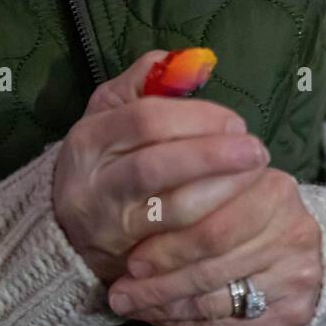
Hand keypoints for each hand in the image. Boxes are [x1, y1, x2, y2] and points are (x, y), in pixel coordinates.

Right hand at [52, 50, 269, 282]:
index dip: (196, 119)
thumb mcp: (113, 111)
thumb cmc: (105, 157)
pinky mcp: (132, 263)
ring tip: (256, 178)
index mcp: (89, 140)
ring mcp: (110, 228)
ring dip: (222, 193)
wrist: (69, 227)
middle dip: (212, 156)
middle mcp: (93, 185)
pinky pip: (181, 248)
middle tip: (256, 150)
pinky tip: (242, 213)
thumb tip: (194, 62)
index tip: (235, 122)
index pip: (145, 122)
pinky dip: (215, 228)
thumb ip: (149, 79)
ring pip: (171, 212)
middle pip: (155, 167)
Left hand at [106, 167, 322, 325]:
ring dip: (165, 309)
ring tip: (131, 307)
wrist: (296, 248)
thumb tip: (137, 207)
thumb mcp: (223, 188)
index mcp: (272, 190)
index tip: (131, 259)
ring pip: (215, 303)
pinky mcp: (295, 312)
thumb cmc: (244, 211)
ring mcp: (297, 275)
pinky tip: (160, 318)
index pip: (212, 227)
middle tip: (120, 293)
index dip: (167, 246)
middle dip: (158, 284)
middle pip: (211, 268)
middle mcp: (292, 232)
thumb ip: (189, 191)